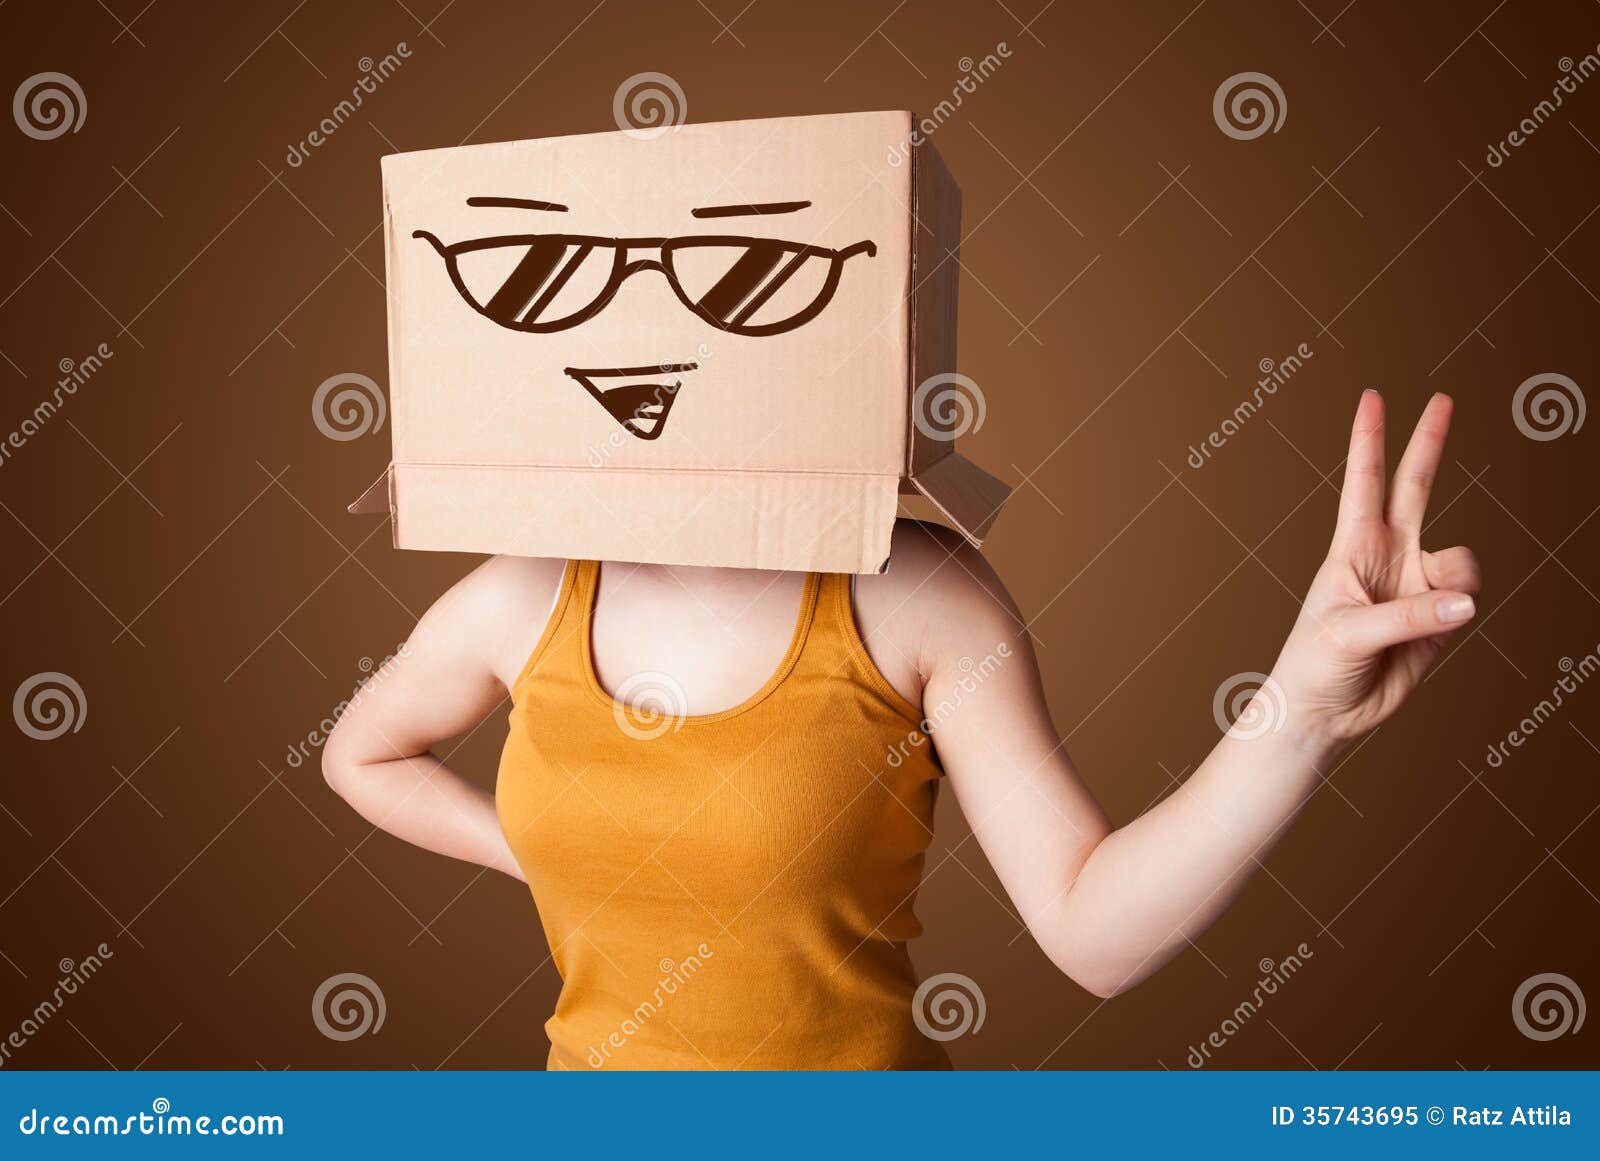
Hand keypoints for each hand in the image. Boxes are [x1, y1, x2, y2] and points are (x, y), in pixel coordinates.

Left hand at [1270, 391, 1481, 746]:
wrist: (1326, 712)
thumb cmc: (1316, 664)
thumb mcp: (1349, 634)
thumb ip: (1406, 617)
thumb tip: (1464, 604)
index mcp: (1352, 547)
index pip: (1364, 482)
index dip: (1369, 439)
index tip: (1373, 397)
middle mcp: (1388, 556)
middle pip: (1415, 486)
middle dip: (1428, 443)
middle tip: (1443, 398)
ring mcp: (1416, 583)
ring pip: (1460, 556)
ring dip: (1457, 577)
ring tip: (1437, 610)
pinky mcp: (1439, 617)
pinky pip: (1469, 597)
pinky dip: (1464, 607)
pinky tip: (1448, 621)